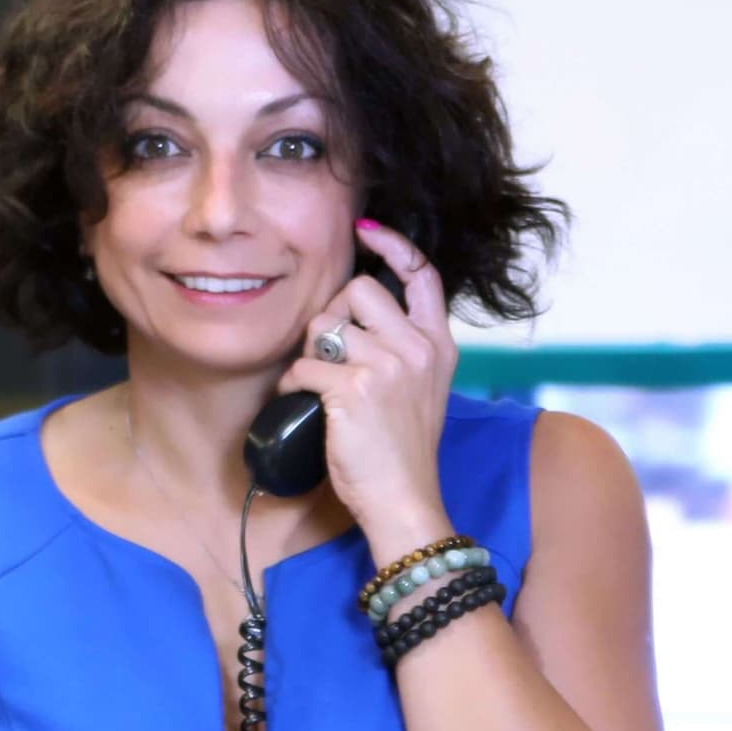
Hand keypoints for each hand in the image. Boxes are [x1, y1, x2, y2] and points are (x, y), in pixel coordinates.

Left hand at [282, 215, 460, 555]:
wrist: (403, 499)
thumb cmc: (402, 448)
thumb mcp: (421, 388)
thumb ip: (404, 347)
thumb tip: (355, 315)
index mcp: (439, 344)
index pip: (423, 275)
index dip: (393, 246)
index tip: (367, 231)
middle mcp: (418, 348)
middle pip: (358, 291)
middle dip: (332, 316)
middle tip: (330, 354)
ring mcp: (388, 367)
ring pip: (324, 327)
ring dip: (310, 354)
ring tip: (318, 384)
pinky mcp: (354, 390)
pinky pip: (303, 366)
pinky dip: (292, 383)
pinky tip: (300, 401)